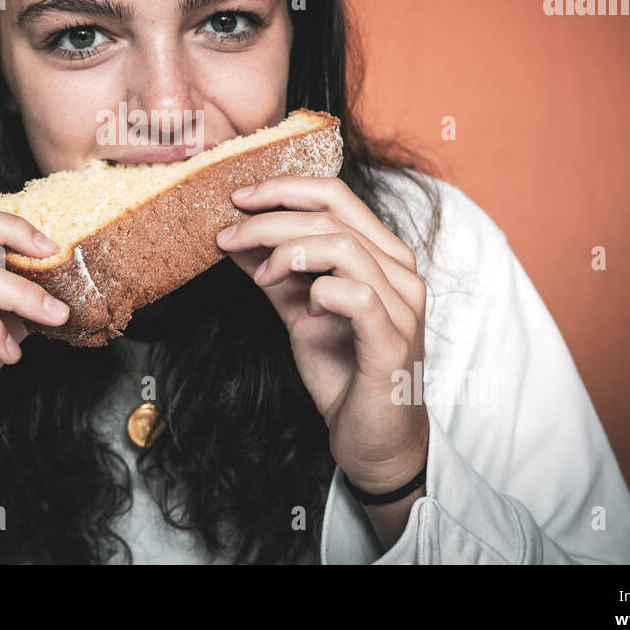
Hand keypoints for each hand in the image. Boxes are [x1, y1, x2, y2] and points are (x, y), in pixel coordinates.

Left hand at [215, 176, 429, 493]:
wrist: (373, 441)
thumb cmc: (344, 374)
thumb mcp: (300, 313)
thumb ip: (275, 273)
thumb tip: (234, 238)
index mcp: (382, 257)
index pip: (336, 196)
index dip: (284, 188)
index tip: (238, 198)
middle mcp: (400, 272)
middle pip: (333, 215)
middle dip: (270, 219)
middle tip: (227, 235)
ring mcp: (402, 305)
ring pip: (343, 247)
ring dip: (287, 252)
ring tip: (260, 275)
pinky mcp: (393, 340)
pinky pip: (357, 295)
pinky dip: (320, 291)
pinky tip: (305, 308)